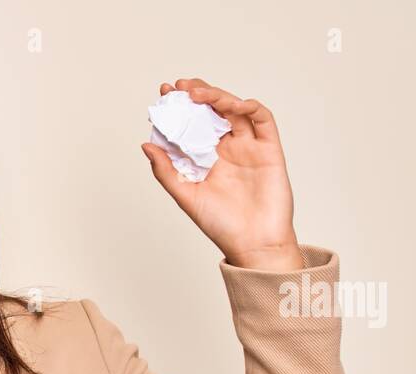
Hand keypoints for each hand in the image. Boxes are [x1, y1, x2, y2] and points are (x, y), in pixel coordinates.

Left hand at [141, 77, 303, 271]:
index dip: (180, 107)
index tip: (164, 93)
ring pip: (234, 109)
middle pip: (213, 110)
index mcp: (206, 157)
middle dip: (196, 94)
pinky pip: (262, 120)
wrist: (253, 244)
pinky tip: (231, 104)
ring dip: (217, 96)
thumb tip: (146, 145)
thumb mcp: (186, 196)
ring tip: (196, 93)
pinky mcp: (269, 148)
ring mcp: (249, 146)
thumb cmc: (221, 225)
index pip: (192, 124)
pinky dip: (248, 107)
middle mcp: (227, 148)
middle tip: (178, 86)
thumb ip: (166, 172)